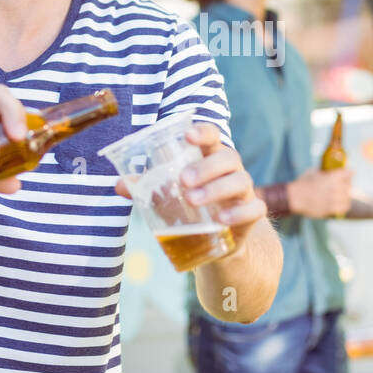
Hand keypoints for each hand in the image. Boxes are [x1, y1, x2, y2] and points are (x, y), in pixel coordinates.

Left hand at [113, 122, 265, 241]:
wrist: (221, 239)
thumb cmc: (193, 206)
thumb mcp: (170, 196)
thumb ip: (148, 188)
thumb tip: (118, 185)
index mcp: (210, 158)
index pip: (212, 137)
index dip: (203, 132)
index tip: (188, 135)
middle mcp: (231, 170)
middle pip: (228, 158)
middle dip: (206, 167)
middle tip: (183, 180)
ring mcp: (244, 192)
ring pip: (240, 181)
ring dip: (216, 189)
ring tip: (193, 200)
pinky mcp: (252, 214)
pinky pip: (254, 209)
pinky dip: (239, 213)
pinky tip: (221, 220)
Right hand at [286, 166, 352, 218]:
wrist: (295, 198)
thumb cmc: (302, 183)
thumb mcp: (313, 172)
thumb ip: (323, 171)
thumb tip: (327, 171)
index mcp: (333, 177)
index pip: (349, 173)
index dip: (348, 173)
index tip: (347, 174)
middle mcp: (336, 188)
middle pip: (349, 186)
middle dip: (346, 184)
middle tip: (342, 184)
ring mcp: (335, 199)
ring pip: (348, 197)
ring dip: (346, 195)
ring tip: (342, 195)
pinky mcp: (332, 209)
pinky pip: (345, 207)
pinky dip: (344, 204)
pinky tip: (341, 203)